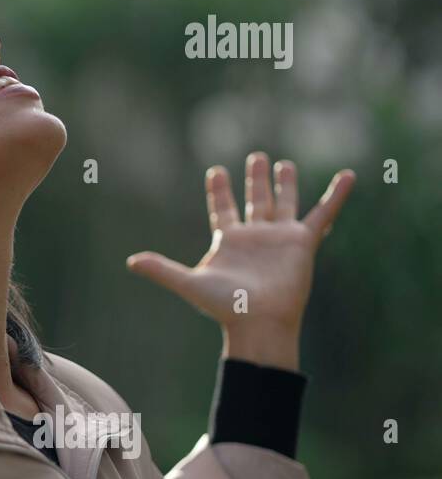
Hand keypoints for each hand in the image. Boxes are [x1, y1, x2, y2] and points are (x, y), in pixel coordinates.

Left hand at [126, 152, 354, 370]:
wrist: (259, 322)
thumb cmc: (225, 306)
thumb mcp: (189, 283)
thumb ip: (161, 269)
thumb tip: (130, 262)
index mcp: (229, 240)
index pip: (223, 208)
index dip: (220, 191)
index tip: (217, 171)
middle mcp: (255, 236)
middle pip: (255, 200)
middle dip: (255, 180)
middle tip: (256, 156)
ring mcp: (279, 238)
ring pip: (284, 202)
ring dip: (284, 183)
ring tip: (282, 163)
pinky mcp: (302, 243)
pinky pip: (322, 214)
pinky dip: (336, 195)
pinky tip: (348, 176)